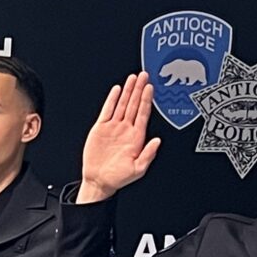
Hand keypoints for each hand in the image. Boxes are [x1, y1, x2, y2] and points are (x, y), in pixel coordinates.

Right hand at [76, 73, 160, 203]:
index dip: (147, 100)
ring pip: (123, 104)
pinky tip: (117, 90)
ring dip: (128, 91)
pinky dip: (112, 100)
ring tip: (132, 78)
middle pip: (134, 105)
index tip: (150, 88)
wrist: (99, 181)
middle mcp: (126, 129)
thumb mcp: (137, 169)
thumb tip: (157, 141)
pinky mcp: (101, 128)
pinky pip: (107, 110)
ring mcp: (114, 127)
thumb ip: (148, 154)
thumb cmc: (118, 177)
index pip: (143, 114)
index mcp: (136, 137)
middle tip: (144, 76)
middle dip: (139, 89)